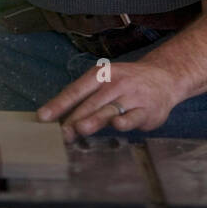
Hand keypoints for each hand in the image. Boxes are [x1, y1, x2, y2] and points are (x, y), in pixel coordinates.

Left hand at [37, 58, 183, 139]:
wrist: (163, 78)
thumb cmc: (126, 83)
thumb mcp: (105, 81)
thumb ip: (84, 98)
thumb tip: (57, 117)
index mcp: (101, 74)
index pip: (76, 89)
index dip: (59, 103)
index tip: (43, 117)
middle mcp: (116, 83)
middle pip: (91, 102)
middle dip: (74, 118)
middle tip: (60, 133)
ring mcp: (132, 96)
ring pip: (110, 109)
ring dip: (94, 119)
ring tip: (80, 129)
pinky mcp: (147, 110)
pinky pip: (134, 116)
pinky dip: (126, 121)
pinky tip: (117, 125)